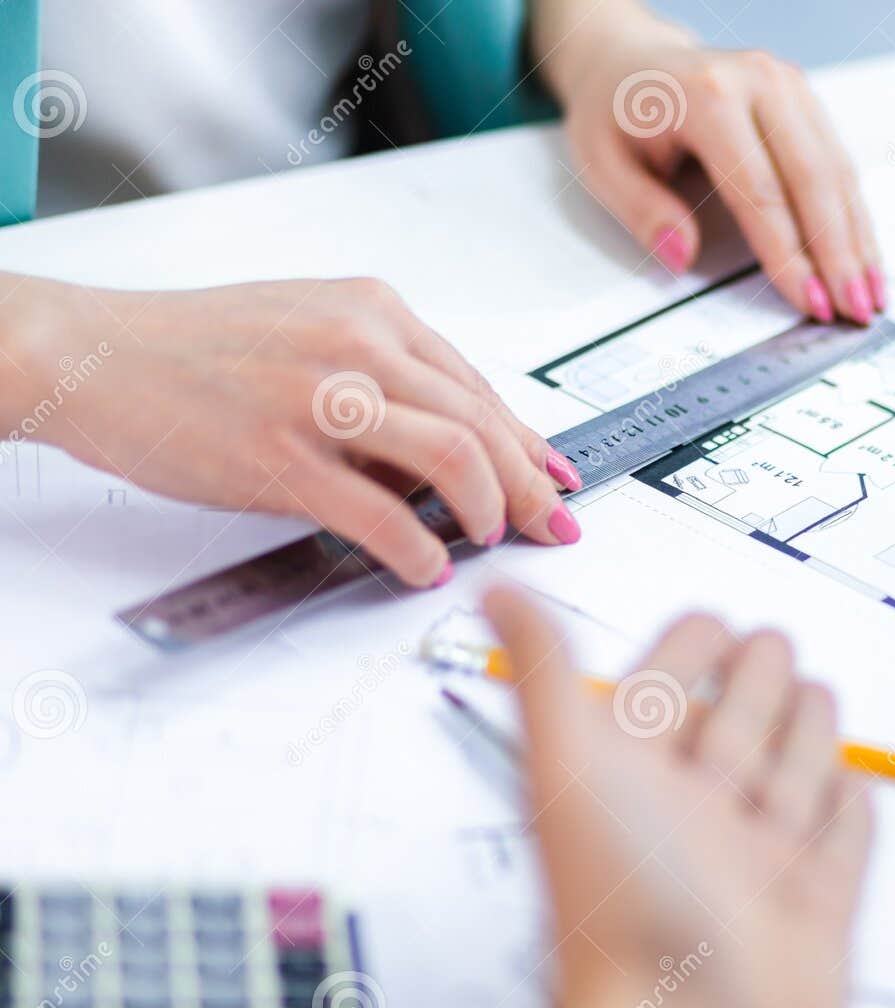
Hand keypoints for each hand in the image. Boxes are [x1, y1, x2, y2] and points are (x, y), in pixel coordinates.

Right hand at [1, 275, 583, 586]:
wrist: (93, 353)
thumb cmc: (195, 348)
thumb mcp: (308, 332)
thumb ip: (384, 381)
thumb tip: (453, 452)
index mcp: (372, 310)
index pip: (478, 386)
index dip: (529, 442)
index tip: (556, 475)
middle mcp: (358, 344)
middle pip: (483, 422)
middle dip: (530, 484)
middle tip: (549, 524)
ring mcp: (321, 398)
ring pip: (454, 457)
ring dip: (488, 510)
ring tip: (486, 539)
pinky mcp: (282, 456)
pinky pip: (382, 514)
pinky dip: (420, 549)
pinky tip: (427, 565)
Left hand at [483, 587, 871, 1007]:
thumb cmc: (618, 904)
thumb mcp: (570, 763)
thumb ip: (546, 672)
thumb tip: (495, 592)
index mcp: (633, 779)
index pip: (665, 693)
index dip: (687, 649)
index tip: (705, 620)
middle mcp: (693, 817)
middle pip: (737, 725)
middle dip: (758, 678)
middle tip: (771, 642)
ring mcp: (755, 863)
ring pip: (793, 774)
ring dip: (809, 729)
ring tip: (815, 695)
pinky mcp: (812, 907)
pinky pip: (841, 846)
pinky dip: (848, 813)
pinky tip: (850, 786)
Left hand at [539, 1, 883, 324]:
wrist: (629, 57)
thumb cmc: (616, 111)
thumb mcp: (600, 162)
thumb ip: (642, 211)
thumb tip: (681, 257)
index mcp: (708, 95)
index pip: (760, 191)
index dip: (790, 255)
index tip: (810, 303)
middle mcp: (758, 81)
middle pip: (813, 181)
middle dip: (839, 255)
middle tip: (855, 311)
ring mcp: (788, 86)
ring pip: (836, 173)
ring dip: (858, 240)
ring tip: (872, 295)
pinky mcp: (803, 98)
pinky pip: (838, 163)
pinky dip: (854, 216)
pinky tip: (865, 257)